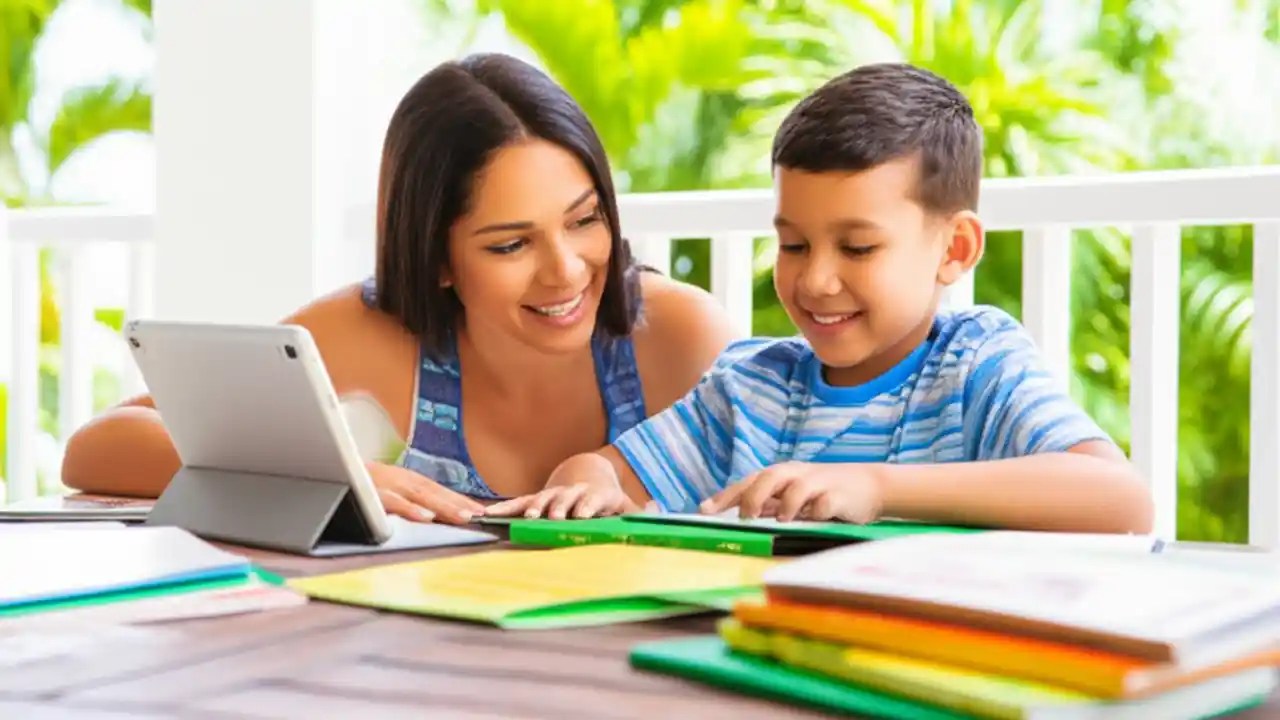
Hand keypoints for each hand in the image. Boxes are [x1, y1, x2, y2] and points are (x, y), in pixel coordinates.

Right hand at [365, 461, 484, 524]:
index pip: (436, 489)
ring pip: (418, 495)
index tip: (481, 511)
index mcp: (403, 479)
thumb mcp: (384, 489)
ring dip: (441, 506)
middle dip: (457, 503)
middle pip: (432, 491)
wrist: (324, 467)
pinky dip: (409, 509)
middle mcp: (397, 478)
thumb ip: (405, 499)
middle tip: (480, 515)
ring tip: (462, 517)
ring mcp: (383, 484)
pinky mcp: (369, 492)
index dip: (458, 499)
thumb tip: (430, 514)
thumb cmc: (356, 483)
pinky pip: (391, 501)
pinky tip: (425, 517)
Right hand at [485, 453, 639, 519]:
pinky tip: (490, 515)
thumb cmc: (608, 500)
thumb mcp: (625, 505)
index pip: (593, 500)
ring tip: (528, 516)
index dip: (588, 506)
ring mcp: (553, 494)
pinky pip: (520, 503)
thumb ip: (638, 512)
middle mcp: (572, 492)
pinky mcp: (537, 498)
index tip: (583, 516)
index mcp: (595, 494)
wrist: (588, 476)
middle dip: (559, 508)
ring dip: (534, 507)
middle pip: (565, 499)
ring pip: (542, 499)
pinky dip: (506, 508)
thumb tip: (657, 509)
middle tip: (552, 518)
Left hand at [699, 461, 884, 522]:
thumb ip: (768, 504)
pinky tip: (815, 518)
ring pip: (797, 487)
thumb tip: (735, 518)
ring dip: (786, 502)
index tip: (704, 510)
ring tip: (782, 518)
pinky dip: (818, 510)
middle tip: (745, 516)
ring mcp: (819, 484)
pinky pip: (826, 502)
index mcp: (781, 476)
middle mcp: (796, 475)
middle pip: (769, 477)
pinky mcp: (840, 496)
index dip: (726, 496)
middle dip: (754, 496)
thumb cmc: (823, 493)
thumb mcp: (792, 497)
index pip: (748, 482)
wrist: (870, 486)